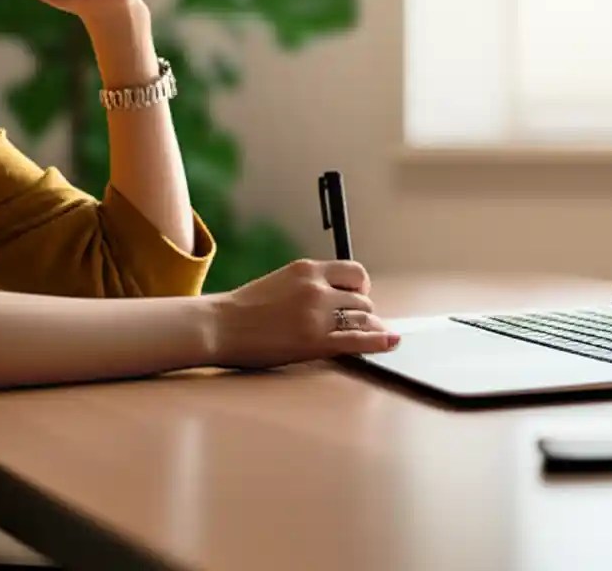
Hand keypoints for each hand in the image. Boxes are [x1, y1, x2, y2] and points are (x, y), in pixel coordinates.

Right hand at [210, 259, 400, 368]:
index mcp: (308, 270)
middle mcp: (317, 288)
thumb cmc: (246, 308)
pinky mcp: (316, 341)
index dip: (361, 287)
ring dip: (367, 327)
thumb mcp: (282, 282)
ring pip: (363, 317)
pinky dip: (379, 341)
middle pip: (362, 298)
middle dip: (362, 311)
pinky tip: (392, 341)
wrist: (219, 326)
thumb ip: (312, 285)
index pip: (354, 272)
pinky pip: (359, 339)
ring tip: (365, 335)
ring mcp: (318, 315)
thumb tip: (343, 295)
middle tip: (353, 323)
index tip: (355, 297)